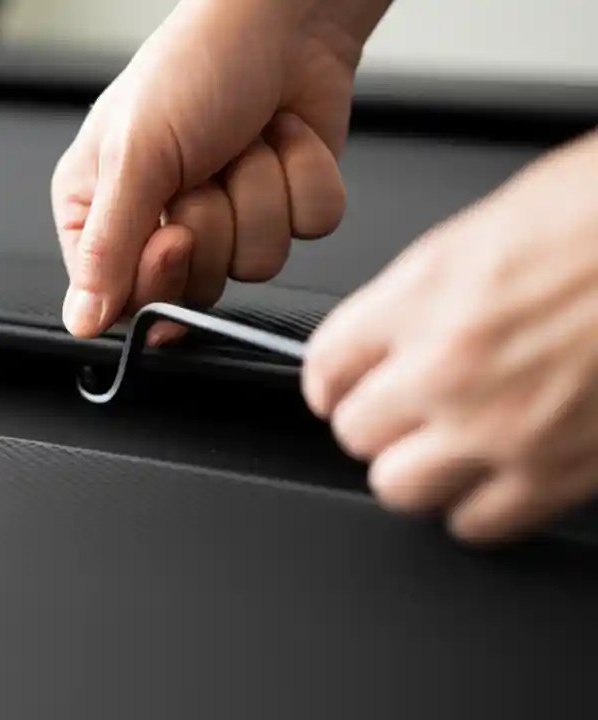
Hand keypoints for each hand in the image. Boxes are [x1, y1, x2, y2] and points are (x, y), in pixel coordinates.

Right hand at [52, 0, 389, 344]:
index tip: (172, 233)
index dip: (156, 278)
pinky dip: (304, 179)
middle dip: (213, 223)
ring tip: (244, 142)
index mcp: (100, 210)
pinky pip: (307, 231)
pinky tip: (282, 138)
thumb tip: (81, 322)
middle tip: (206, 170)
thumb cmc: (195, 65)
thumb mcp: (136, 155)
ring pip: (255, 265)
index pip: (120, 298)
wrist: (282, 19)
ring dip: (261, 193)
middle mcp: (158, 221)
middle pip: (192, 288)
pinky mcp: (283, 207)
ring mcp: (225, 219)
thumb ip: (106, 249)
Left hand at [304, 132, 597, 544]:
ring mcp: (501, 427)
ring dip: (414, 470)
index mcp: (425, 293)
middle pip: (353, 431)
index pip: (325, 363)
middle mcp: (448, 365)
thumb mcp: (497, 226)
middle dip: (374, 421)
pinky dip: (477, 509)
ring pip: (399, 487)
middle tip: (400, 411)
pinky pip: (478, 524)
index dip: (333, 378)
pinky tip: (494, 480)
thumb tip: (400, 325)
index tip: (342, 384)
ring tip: (441, 450)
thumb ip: (432, 289)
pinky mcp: (558, 473)